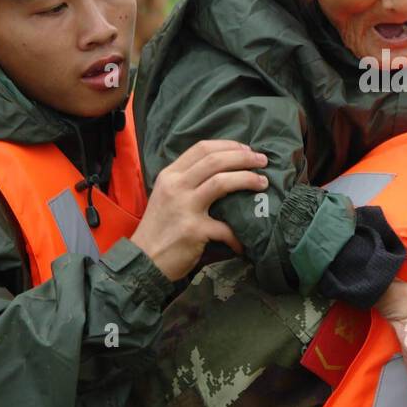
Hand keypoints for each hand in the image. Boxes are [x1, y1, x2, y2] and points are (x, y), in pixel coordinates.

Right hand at [130, 140, 267, 280]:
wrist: (144, 261)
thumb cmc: (159, 229)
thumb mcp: (166, 196)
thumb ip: (188, 181)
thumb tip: (223, 171)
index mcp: (170, 175)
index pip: (202, 148)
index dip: (229, 145)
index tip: (247, 149)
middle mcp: (176, 187)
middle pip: (215, 160)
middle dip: (244, 157)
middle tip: (262, 161)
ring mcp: (184, 207)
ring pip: (222, 182)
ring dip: (248, 179)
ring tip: (262, 183)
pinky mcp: (193, 230)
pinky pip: (225, 227)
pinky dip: (238, 235)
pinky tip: (243, 242)